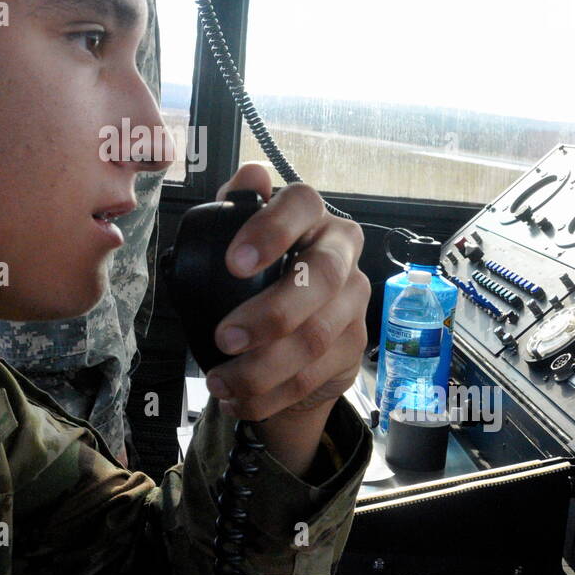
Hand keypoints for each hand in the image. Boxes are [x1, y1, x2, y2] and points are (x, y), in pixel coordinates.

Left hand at [204, 163, 370, 422]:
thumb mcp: (239, 236)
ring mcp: (354, 301)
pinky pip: (314, 375)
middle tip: (223, 337)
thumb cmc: (262, 271)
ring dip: (262, 368)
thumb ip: (237, 204)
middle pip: (321, 278)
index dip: (270, 231)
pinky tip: (239, 399)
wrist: (294, 326)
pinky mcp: (354, 346)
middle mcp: (342, 252)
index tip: (233, 264)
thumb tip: (252, 175)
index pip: (302, 205)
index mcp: (312, 216)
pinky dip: (271, 394)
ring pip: (316, 337)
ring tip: (220, 381)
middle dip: (270, 315)